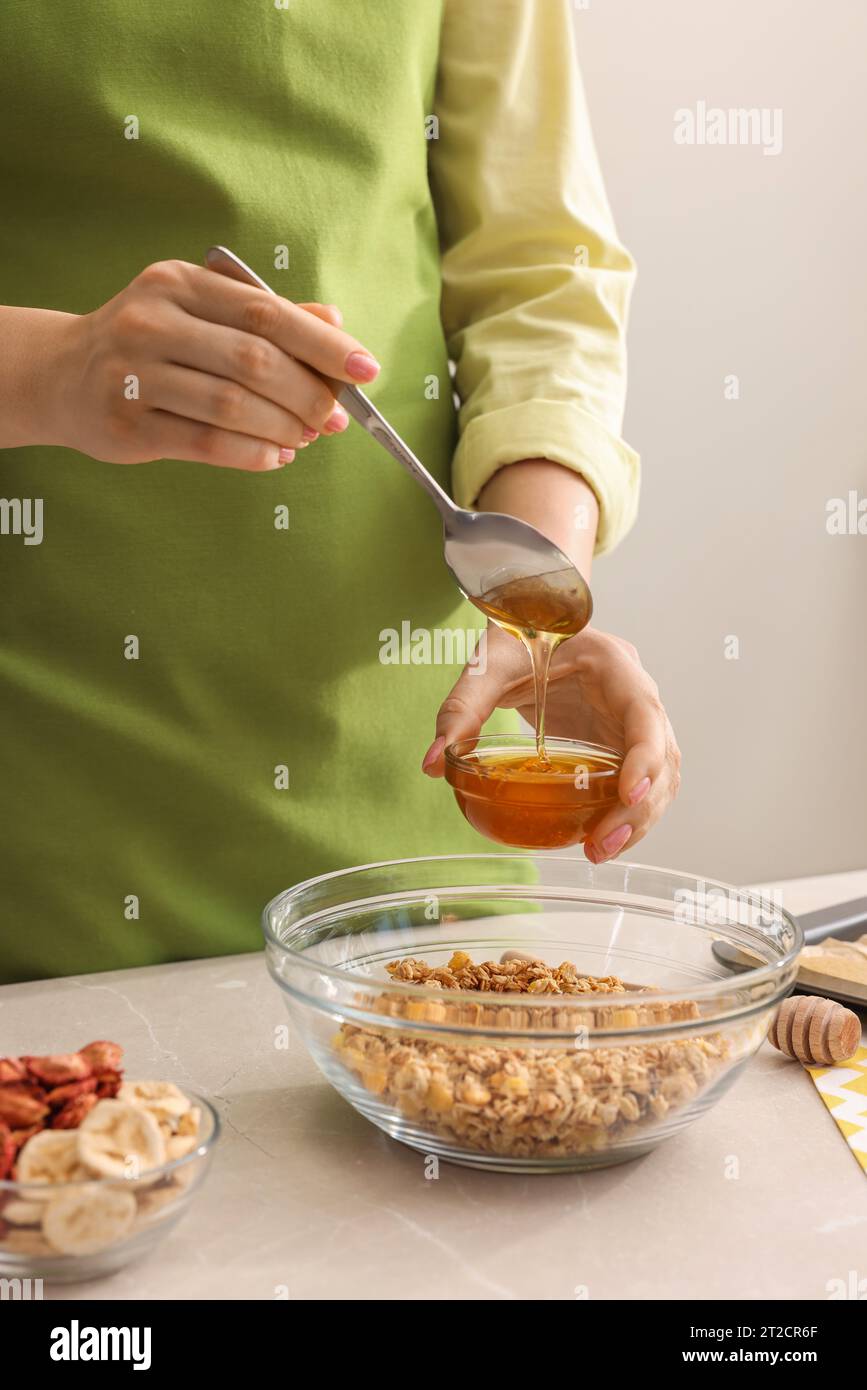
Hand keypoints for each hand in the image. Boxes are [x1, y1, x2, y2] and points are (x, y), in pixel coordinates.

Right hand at [42, 260, 379, 469]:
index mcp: (180, 283)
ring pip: (232, 406)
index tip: (365, 369)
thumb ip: (266, 317)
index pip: (267, 313)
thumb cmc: (151, 343)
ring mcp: (134, 374)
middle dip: (308, 394)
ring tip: (307, 437)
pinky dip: (254, 453)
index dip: (324, 344)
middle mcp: (153, 322)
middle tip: (334, 417)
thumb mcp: (202, 312)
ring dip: (284, 428)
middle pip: (254, 361)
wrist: (64, 375)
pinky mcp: (127, 425)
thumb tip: (334, 321)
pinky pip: (207, 443)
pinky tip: (277, 455)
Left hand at [423, 625, 680, 861]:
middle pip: (661, 755)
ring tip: (597, 851)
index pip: (644, 712)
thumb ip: (462, 708)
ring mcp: (632, 720)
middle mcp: (635, 692)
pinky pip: (641, 781)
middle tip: (599, 845)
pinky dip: (626, 813)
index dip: (644, 755)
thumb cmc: (516, 634)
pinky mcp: (621, 742)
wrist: (531, 619)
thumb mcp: (486, 665)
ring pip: (660, 776)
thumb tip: (433, 763)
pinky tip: (598, 837)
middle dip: (638, 807)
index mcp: (613, 664)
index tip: (628, 793)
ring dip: (637, 819)